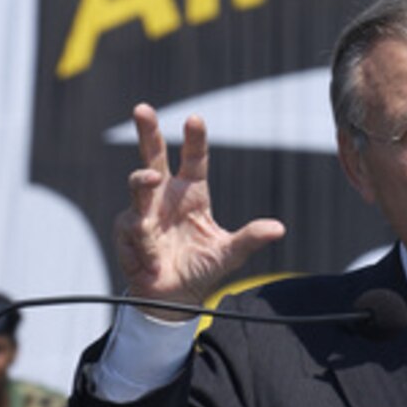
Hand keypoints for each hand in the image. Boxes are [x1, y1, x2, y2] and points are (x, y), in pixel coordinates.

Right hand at [114, 103, 285, 317]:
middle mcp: (166, 196)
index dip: (195, 140)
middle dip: (148, 132)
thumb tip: (279, 228)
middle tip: (142, 109)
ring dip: (142, 181)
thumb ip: (250, 238)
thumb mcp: (230, 254)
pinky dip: (143, 245)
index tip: (195, 119)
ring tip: (148, 178)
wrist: (175, 297)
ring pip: (138, 187)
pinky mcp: (128, 231)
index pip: (194, 160)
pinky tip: (153, 262)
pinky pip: (133, 229)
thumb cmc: (202, 268)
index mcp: (192, 194)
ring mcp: (144, 211)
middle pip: (154, 156)